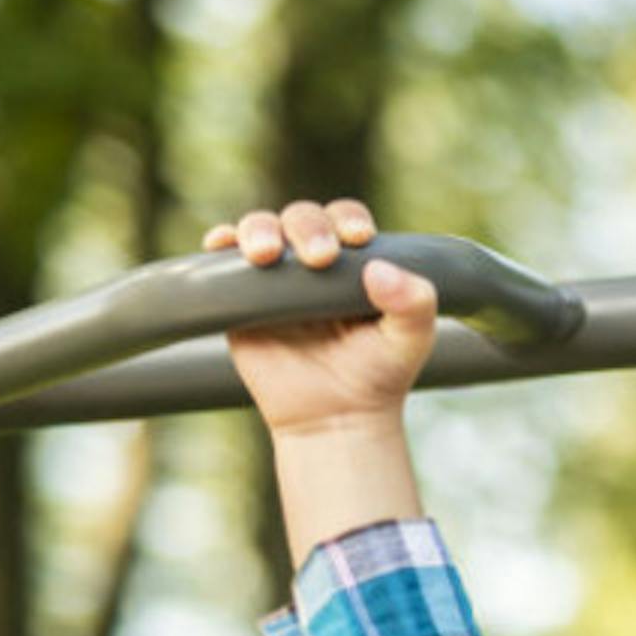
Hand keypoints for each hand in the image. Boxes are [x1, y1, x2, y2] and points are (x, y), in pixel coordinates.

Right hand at [203, 199, 437, 436]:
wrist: (334, 418)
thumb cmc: (377, 375)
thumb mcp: (410, 342)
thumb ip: (415, 304)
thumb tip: (380, 270)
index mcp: (355, 260)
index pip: (347, 220)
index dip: (349, 220)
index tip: (358, 238)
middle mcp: (313, 260)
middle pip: (303, 217)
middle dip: (309, 228)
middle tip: (320, 258)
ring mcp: (275, 275)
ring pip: (260, 228)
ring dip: (261, 230)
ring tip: (268, 255)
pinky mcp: (239, 295)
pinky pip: (223, 260)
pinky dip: (220, 243)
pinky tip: (222, 245)